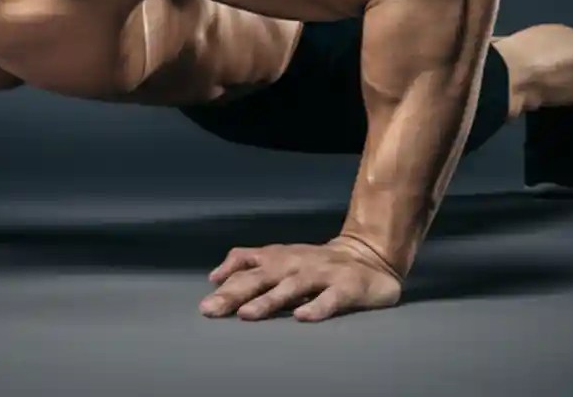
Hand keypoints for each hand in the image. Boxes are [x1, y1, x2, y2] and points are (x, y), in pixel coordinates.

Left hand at [200, 237, 403, 321]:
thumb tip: (214, 278)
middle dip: (234, 294)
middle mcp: (294, 264)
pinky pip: (329, 299)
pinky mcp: (346, 287)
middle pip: (260, 278)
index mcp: (277, 258)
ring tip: (247, 314)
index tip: (205, 302)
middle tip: (212, 310)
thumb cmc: (314, 263)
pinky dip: (316, 307)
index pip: (245, 266)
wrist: (367, 255)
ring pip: (290, 287)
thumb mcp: (279, 257)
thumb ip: (248, 264)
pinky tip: (302, 318)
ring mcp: (320, 274)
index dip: (225, 282)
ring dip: (268, 300)